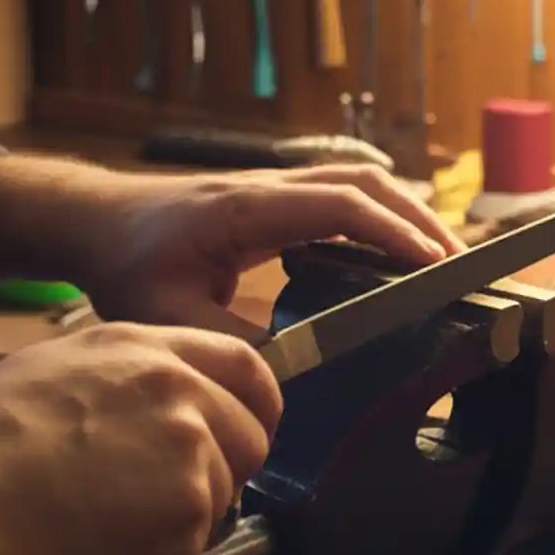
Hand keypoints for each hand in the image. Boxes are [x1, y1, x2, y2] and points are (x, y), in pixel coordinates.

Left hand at [0, 157, 466, 339]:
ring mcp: (274, 186)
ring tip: (441, 260)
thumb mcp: (167, 317)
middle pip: (364, 184)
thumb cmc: (126, 264)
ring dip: (404, 215)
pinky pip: (342, 195)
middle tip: (458, 267)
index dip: (392, 233)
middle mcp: (268, 186)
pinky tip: (395, 251)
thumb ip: (231, 344)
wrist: (96, 221)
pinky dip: (381, 216)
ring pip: (359, 183)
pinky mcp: (275, 198)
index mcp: (246, 208)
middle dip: (417, 222)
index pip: (339, 207)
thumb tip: (292, 371)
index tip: (433, 265)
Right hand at [0, 322, 280, 554]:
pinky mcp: (189, 513)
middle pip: (251, 436)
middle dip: (223, 471)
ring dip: (184, 520)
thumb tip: (161, 396)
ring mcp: (191, 451)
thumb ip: (127, 376)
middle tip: (165, 496)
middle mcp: (181, 392)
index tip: (254, 425)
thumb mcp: (55, 369)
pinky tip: (104, 550)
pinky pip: (194, 549)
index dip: (258, 401)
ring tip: (112, 522)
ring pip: (224, 496)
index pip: (243, 362)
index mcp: (146, 351)